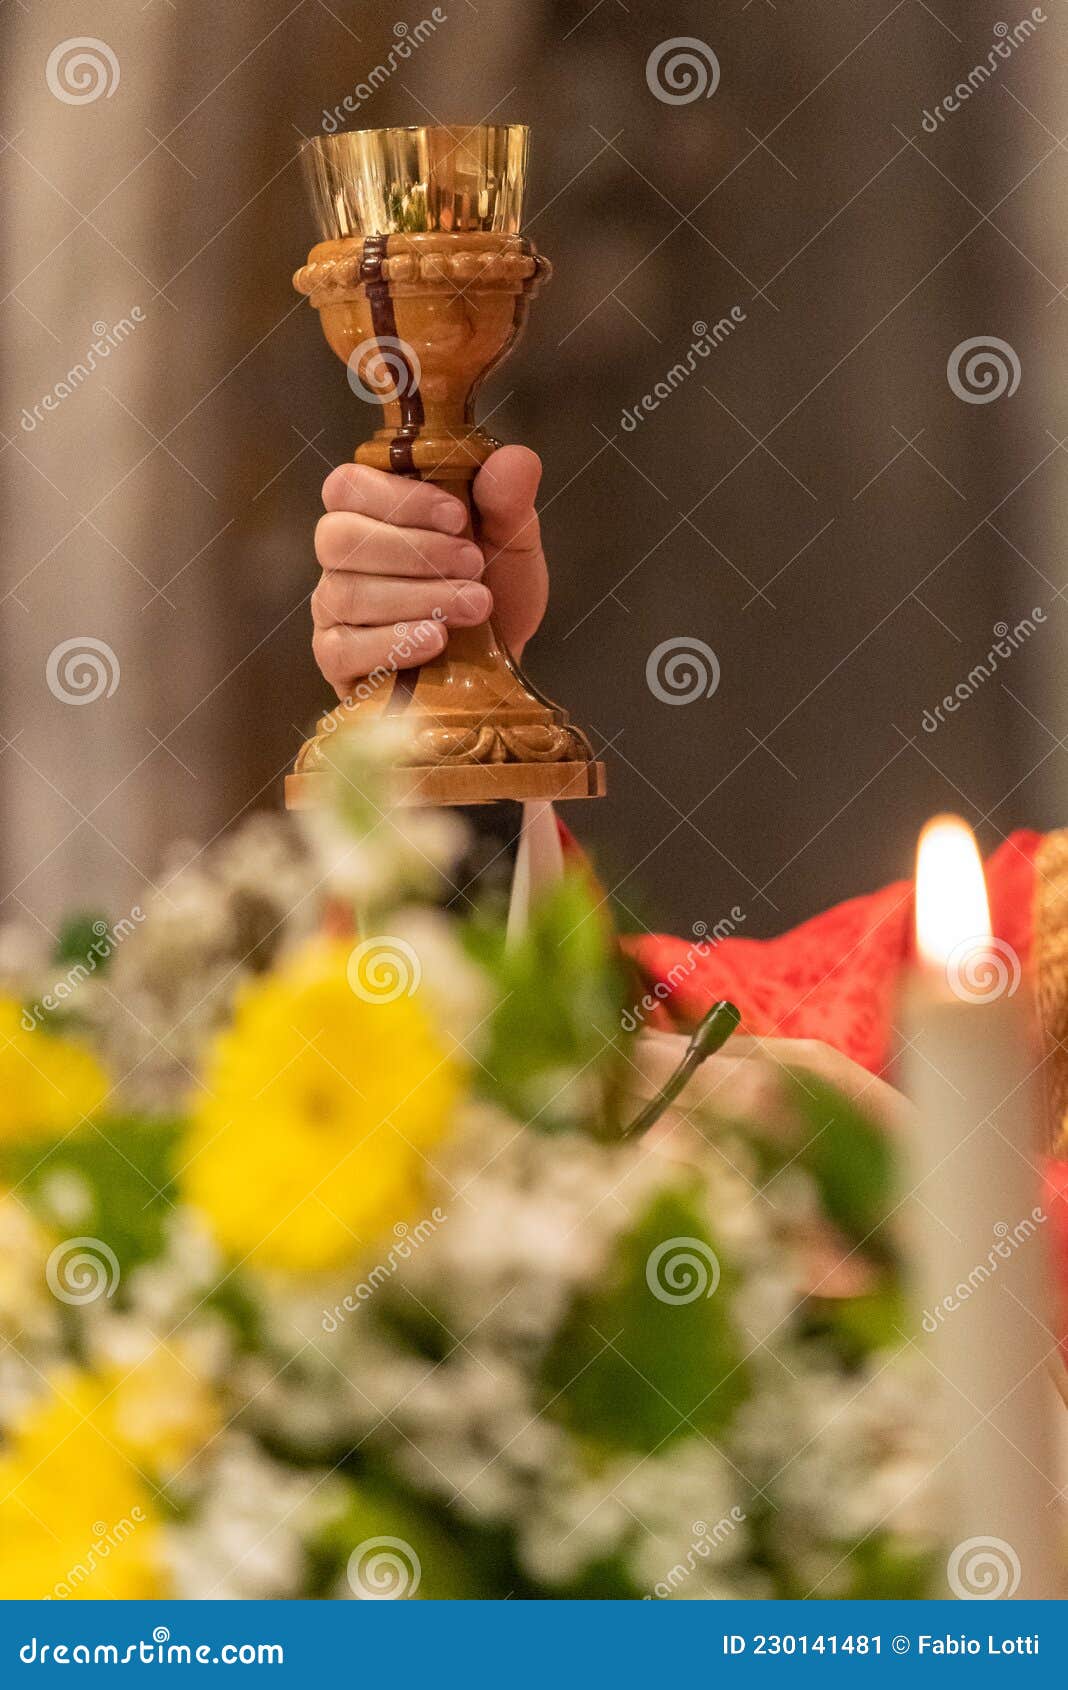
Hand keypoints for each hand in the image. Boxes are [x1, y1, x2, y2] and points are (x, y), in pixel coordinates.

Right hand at [312, 445, 548, 699]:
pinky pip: (341, 649)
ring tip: (474, 607)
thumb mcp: (512, 543)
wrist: (499, 664)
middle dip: (413, 550)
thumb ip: (508, 500)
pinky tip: (436, 640)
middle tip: (473, 565)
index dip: (399, 498)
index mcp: (373, 513)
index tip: (458, 518)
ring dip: (418, 597)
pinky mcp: (335, 659)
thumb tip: (515, 458)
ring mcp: (333, 609)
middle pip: (338, 536)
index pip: (349, 486)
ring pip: (347, 592)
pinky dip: (393, 642)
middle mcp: (342, 557)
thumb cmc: (495, 592)